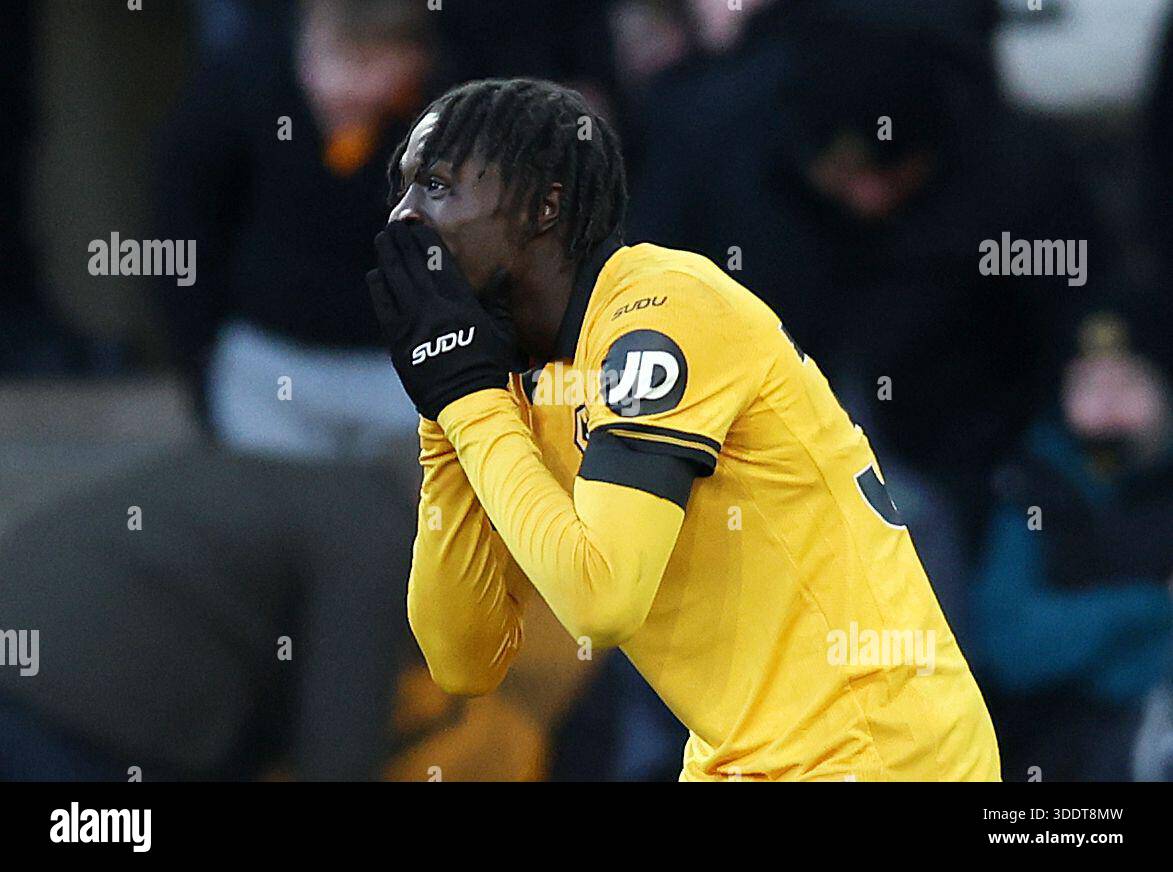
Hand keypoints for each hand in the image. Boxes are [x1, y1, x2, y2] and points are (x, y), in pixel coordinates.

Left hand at [368, 222, 521, 419]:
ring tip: (383, 239)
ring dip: (387, 256)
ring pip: (394, 279)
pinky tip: (376, 273)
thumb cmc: (488, 366)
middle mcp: (434, 307)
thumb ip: (498, 300)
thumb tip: (503, 273)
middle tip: (394, 224)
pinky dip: (379, 286)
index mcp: (460, 303)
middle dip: (402, 240)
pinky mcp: (398, 339)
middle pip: (413, 263)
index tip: (418, 224)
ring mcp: (413, 322)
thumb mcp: (501, 331)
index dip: (426, 239)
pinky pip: (383, 305)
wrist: (466, 400)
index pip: (439, 260)